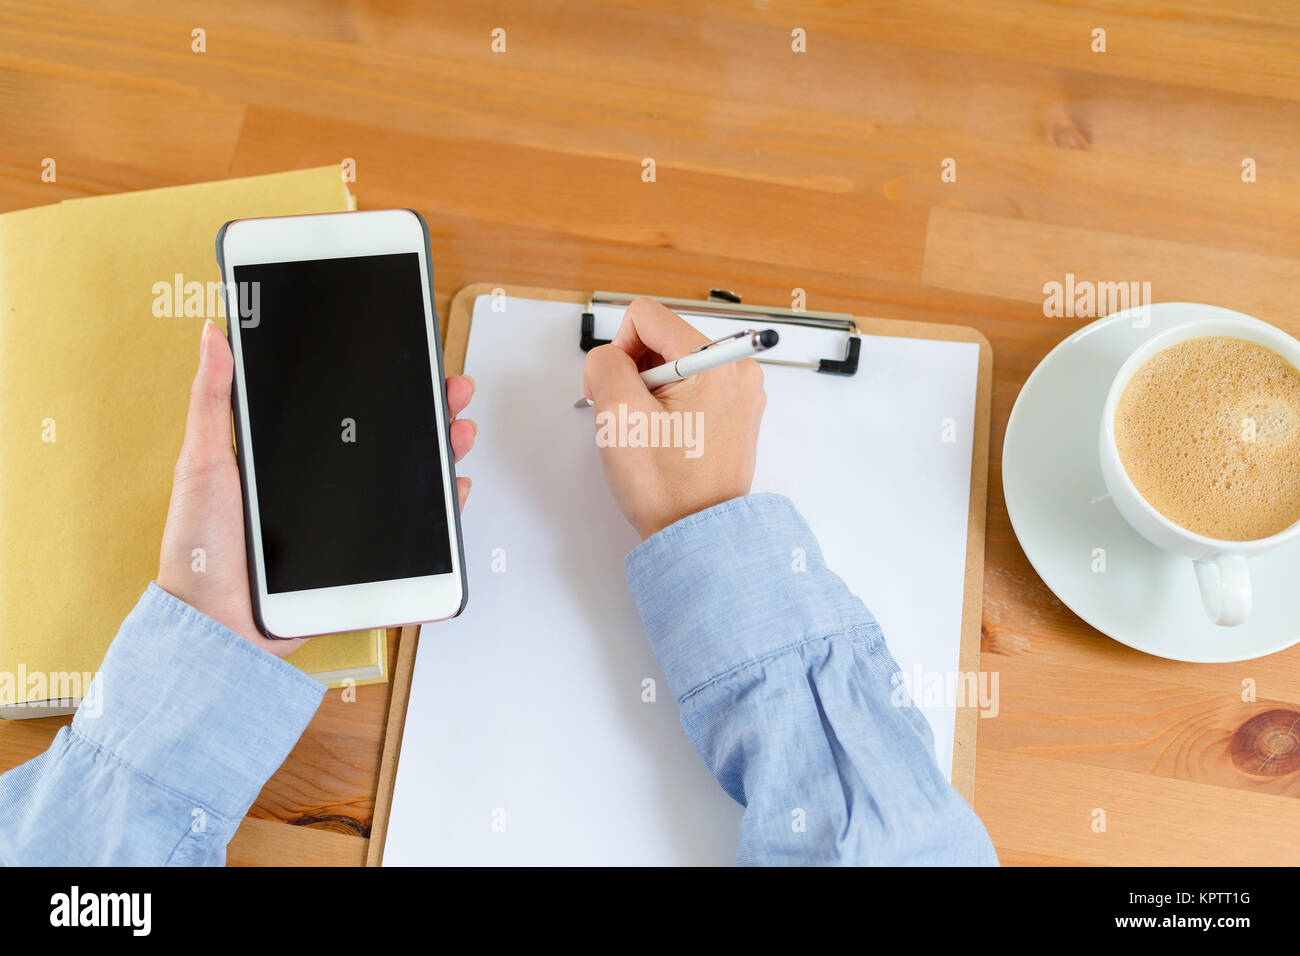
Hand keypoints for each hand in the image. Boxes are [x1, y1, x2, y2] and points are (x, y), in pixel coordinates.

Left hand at [156, 319, 476, 657]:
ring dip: (443, 452)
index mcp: (291, 460)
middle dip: (428, 411)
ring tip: (459, 432)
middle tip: (451, 389)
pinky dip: (441, 511)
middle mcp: (326, 488)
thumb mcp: (201, 461)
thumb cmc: (199, 550)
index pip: (348, 413)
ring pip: (409, 482)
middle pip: (389, 441)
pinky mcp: (364, 561)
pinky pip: (415, 534)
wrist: (215, 624)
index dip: (383, 385)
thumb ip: (213, 399)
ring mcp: (349, 524)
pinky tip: (454, 488)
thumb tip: (213, 334)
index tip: (408, 360)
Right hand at [582, 297, 765, 538]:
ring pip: (674, 363)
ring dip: (651, 390)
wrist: (697, 534)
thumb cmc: (666, 487)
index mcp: (714, 362)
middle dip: (636, 371)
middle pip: (663, 337)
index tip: (617, 389)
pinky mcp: (736, 410)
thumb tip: (609, 355)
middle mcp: (737, 368)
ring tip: (650, 431)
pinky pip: (691, 386)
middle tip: (631, 417)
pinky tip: (666, 436)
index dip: (618, 349)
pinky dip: (670, 404)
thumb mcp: (617, 415)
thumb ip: (604, 363)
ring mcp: (740, 390)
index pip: (646, 316)